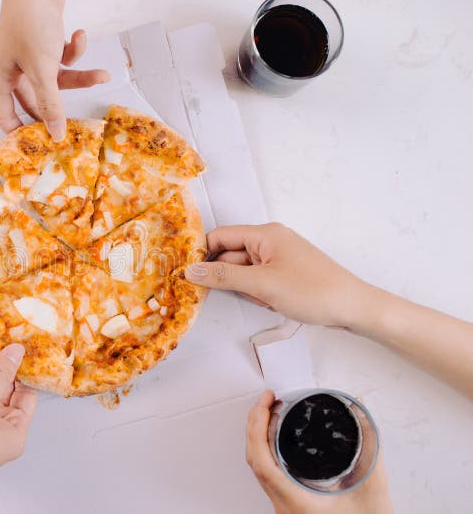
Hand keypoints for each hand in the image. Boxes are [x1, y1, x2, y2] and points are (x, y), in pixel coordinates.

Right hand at [0, 0, 109, 140]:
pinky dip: (75, 50)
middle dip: (60, 104)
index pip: (5, 116)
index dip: (22, 132)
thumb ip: (50, 104)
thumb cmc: (30, 21)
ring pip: (56, 80)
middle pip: (37, 100)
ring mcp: (29, 57)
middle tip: (77, 121)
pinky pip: (63, 59)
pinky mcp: (45, 43)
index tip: (43, 146)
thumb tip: (56, 134)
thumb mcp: (43, 70)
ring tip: (101, 75)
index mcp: (0, 78)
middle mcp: (12, 70)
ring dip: (80, 76)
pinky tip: (79, 35)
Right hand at [184, 223, 370, 327]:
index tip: (190, 275)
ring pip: (245, 272)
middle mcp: (270, 240)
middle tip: (246, 294)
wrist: (353, 308)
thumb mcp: (262, 285)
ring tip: (269, 299)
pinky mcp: (285, 273)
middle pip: (231, 256)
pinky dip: (261, 293)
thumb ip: (223, 276)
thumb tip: (190, 270)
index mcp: (265, 234)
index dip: (203, 254)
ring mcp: (279, 257)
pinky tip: (275, 303)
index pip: (221, 236)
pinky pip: (259, 280)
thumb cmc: (312, 291)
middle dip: (233, 279)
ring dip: (249, 289)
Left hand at [246, 391, 392, 513]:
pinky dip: (268, 452)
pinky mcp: (290, 506)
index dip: (257, 428)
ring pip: (260, 469)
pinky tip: (278, 441)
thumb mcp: (374, 494)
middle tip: (268, 400)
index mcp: (296, 503)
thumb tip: (360, 410)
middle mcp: (284, 506)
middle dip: (255, 425)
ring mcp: (284, 507)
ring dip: (260, 438)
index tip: (266, 403)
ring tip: (271, 414)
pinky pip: (269, 475)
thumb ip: (370, 450)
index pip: (262, 462)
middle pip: (255, 461)